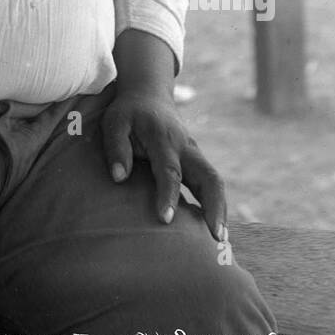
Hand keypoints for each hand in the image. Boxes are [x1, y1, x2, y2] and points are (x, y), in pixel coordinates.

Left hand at [101, 86, 227, 240]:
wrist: (149, 93)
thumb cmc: (128, 112)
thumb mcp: (114, 122)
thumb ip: (116, 148)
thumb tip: (118, 178)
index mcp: (163, 138)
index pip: (169, 170)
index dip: (168, 195)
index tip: (166, 220)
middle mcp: (185, 147)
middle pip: (209, 177)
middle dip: (215, 207)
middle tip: (217, 238)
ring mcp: (194, 153)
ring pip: (214, 181)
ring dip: (220, 210)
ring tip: (220, 241)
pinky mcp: (196, 160)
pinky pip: (210, 182)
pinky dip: (215, 205)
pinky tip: (213, 228)